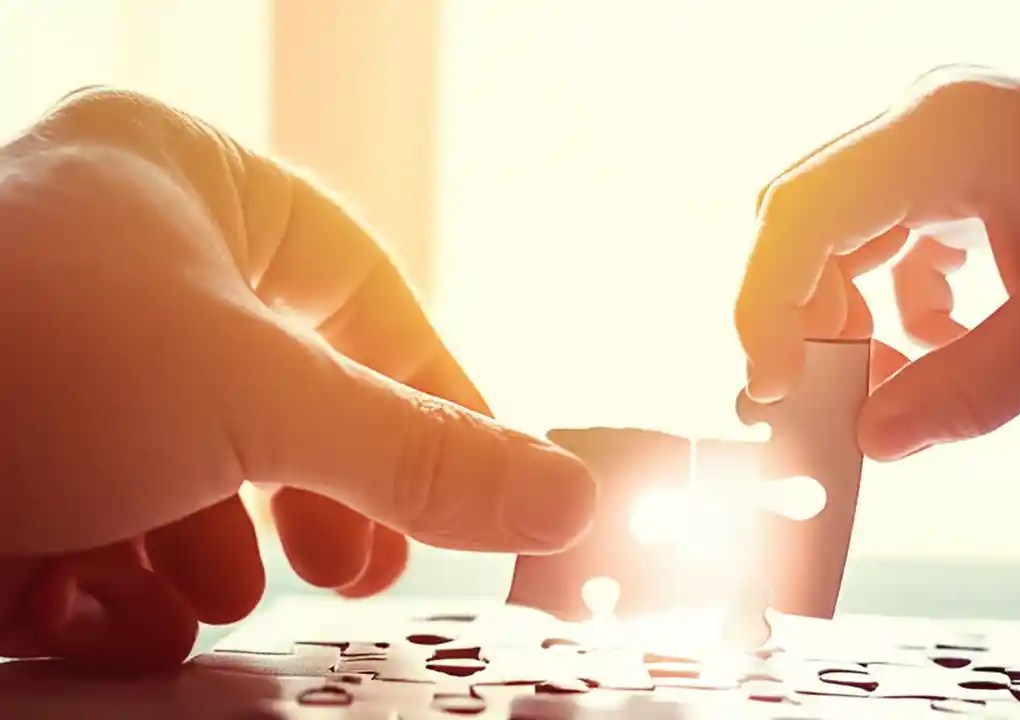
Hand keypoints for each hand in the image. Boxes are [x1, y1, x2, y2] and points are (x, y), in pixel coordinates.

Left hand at [0, 88, 593, 669]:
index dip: (436, 399)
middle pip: (278, 385)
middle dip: (312, 493)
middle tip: (359, 564)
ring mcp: (45, 347)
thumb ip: (424, 452)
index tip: (484, 489)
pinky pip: (93, 504)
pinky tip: (101, 608)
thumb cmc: (21, 356)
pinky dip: (109, 574)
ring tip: (206, 593)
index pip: (364, 293)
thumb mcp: (259, 402)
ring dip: (203, 546)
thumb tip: (570, 490)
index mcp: (188, 179)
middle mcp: (116, 251)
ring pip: (185, 461)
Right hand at [736, 68, 1019, 460]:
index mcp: (942, 132)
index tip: (773, 390)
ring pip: (841, 236)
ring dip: (848, 316)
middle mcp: (926, 123)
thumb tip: (870, 443)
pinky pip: (889, 242)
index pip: (802, 214)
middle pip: (807, 222)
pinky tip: (945, 339)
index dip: (768, 304)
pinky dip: (896, 303)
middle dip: (802, 316)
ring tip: (888, 382)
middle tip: (816, 400)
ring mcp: (940, 143)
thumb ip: (966, 392)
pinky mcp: (960, 172)